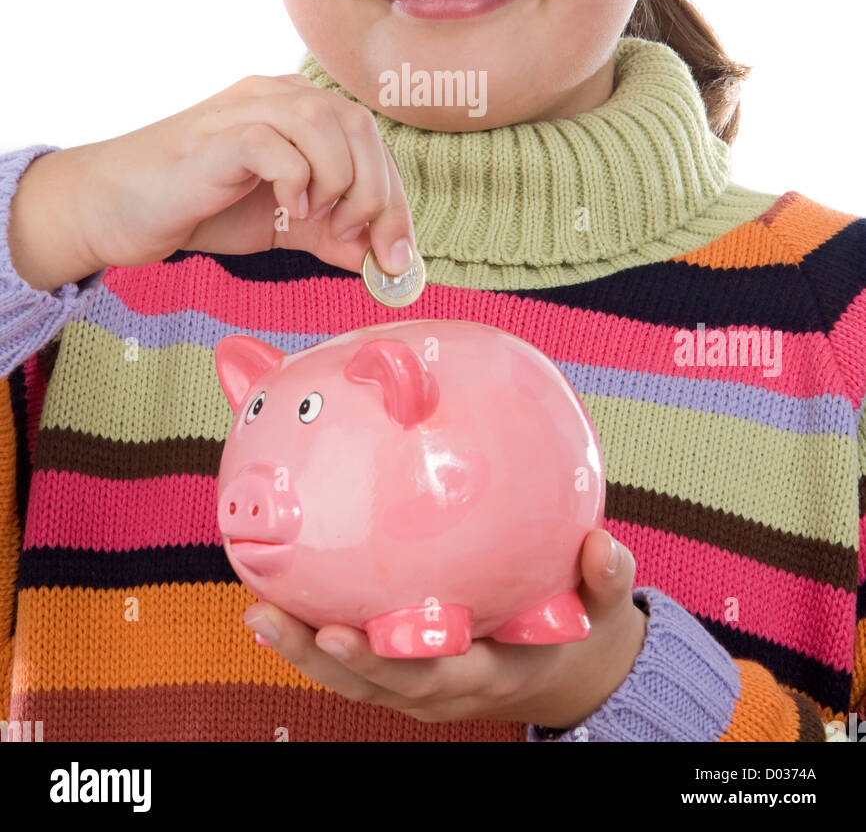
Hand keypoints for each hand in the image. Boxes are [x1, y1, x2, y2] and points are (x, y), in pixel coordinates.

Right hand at [12, 73, 416, 292]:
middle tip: (359, 241)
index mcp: (298, 109)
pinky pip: (278, 143)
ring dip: (342, 182)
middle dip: (376, 193)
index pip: (370, 139)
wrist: (115, 208)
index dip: (394, 196)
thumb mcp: (282, 225)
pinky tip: (289, 210)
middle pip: (358, 126)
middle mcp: (277, 96)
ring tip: (322, 224)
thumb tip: (386, 260)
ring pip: (326, 123)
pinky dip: (298, 179)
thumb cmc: (198, 207)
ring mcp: (246, 109)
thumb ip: (332, 234)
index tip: (397, 253)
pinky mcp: (220, 136)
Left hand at [242, 529, 647, 729]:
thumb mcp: (604, 607)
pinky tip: (279, 606)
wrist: (574, 670)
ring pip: (354, 683)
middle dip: (318, 656)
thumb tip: (603, 542)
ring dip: (302, 652)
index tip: (340, 630)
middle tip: (269, 616)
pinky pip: (355, 668)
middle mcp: (448, 690)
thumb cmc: (584, 628)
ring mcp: (425, 689)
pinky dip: (315, 645)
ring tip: (257, 611)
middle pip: (374, 684)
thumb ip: (605, 578)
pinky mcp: (409, 674)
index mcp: (491, 672)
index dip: (383, 659)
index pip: (431, 674)